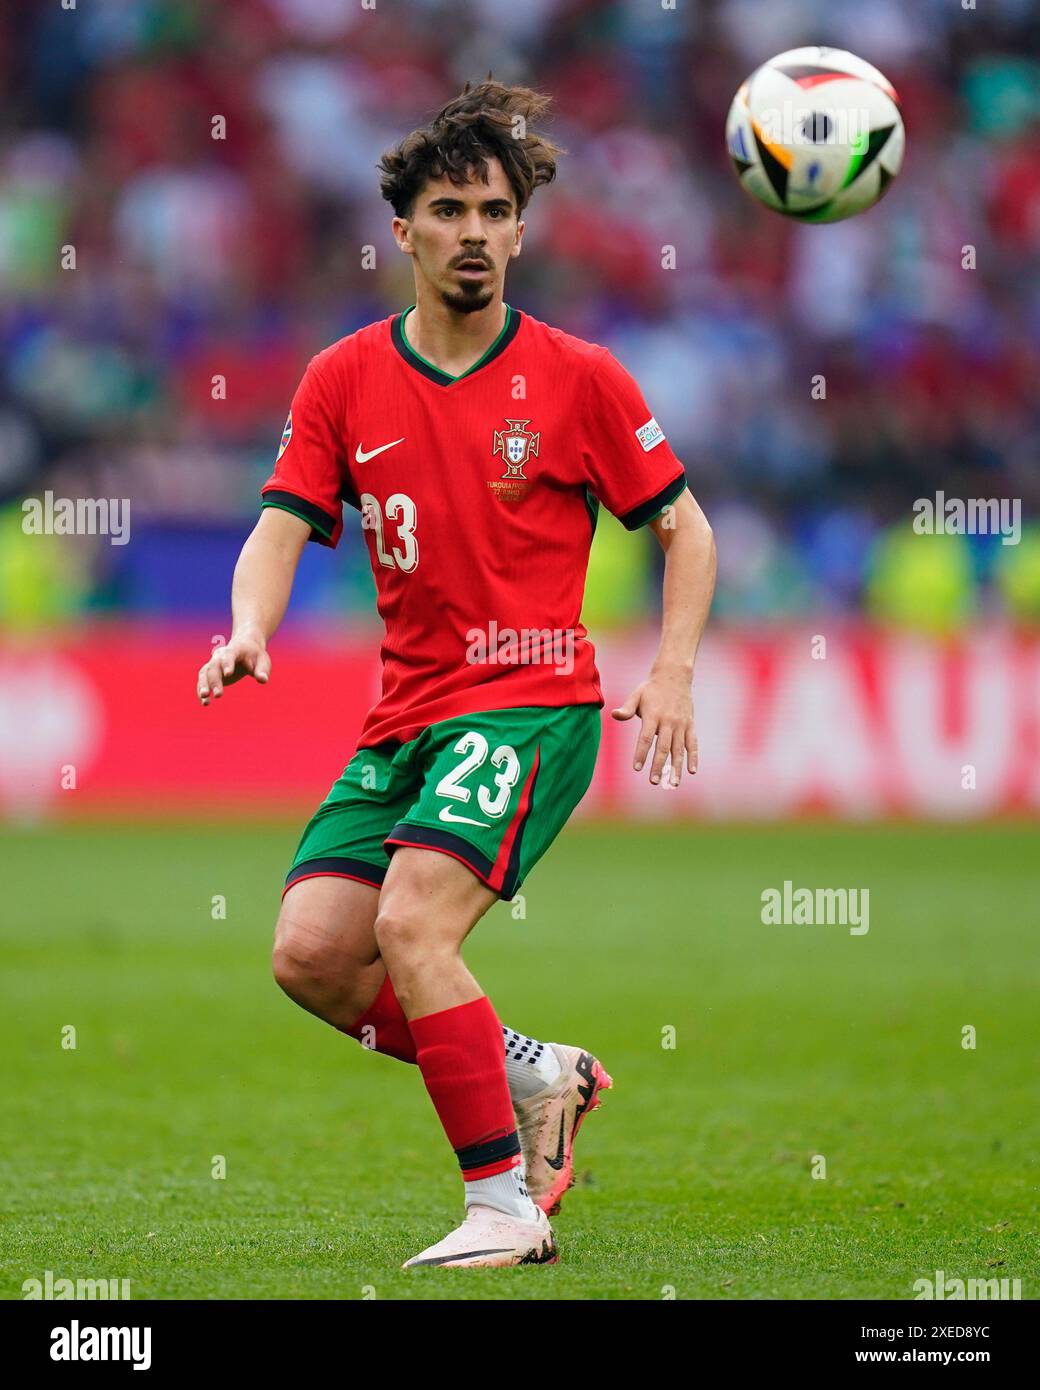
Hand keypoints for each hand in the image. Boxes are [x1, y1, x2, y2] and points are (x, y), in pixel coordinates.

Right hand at [196, 629, 270, 705]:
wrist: (245, 648)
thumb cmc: (255, 656)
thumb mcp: (263, 661)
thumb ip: (262, 670)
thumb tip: (263, 680)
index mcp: (233, 650)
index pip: (229, 656)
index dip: (228, 664)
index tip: (228, 674)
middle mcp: (220, 656)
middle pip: (214, 667)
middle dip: (214, 681)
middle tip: (219, 695)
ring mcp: (213, 663)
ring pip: (204, 673)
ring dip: (203, 686)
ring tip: (205, 699)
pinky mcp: (211, 672)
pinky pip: (203, 680)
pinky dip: (201, 690)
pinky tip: (205, 703)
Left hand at [611, 665, 696, 784]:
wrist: (675, 675)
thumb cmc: (651, 688)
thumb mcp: (637, 695)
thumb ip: (627, 708)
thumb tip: (613, 714)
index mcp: (653, 715)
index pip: (646, 737)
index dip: (641, 753)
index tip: (637, 768)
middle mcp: (668, 721)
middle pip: (663, 747)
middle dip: (658, 765)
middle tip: (654, 781)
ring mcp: (681, 724)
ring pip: (679, 749)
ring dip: (676, 767)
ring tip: (673, 783)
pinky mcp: (690, 724)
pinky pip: (693, 743)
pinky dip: (693, 757)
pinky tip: (691, 771)